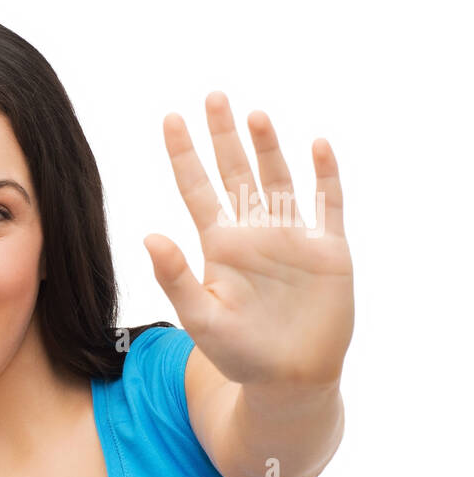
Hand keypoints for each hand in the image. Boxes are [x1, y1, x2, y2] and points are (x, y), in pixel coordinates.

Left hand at [144, 91, 352, 388]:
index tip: (169, 119)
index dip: (183, 154)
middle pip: (236, 173)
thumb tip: (148, 236)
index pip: (196, 189)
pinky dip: (324, 177)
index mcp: (220, 245)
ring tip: (255, 116)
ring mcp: (291, 239)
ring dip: (269, 148)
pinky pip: (327, 205)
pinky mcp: (328, 251)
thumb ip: (174, 277)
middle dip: (224, 136)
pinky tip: (317, 146)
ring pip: (278, 180)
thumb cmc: (239, 353)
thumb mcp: (200, 317)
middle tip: (213, 96)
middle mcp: (254, 233)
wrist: (288, 380)